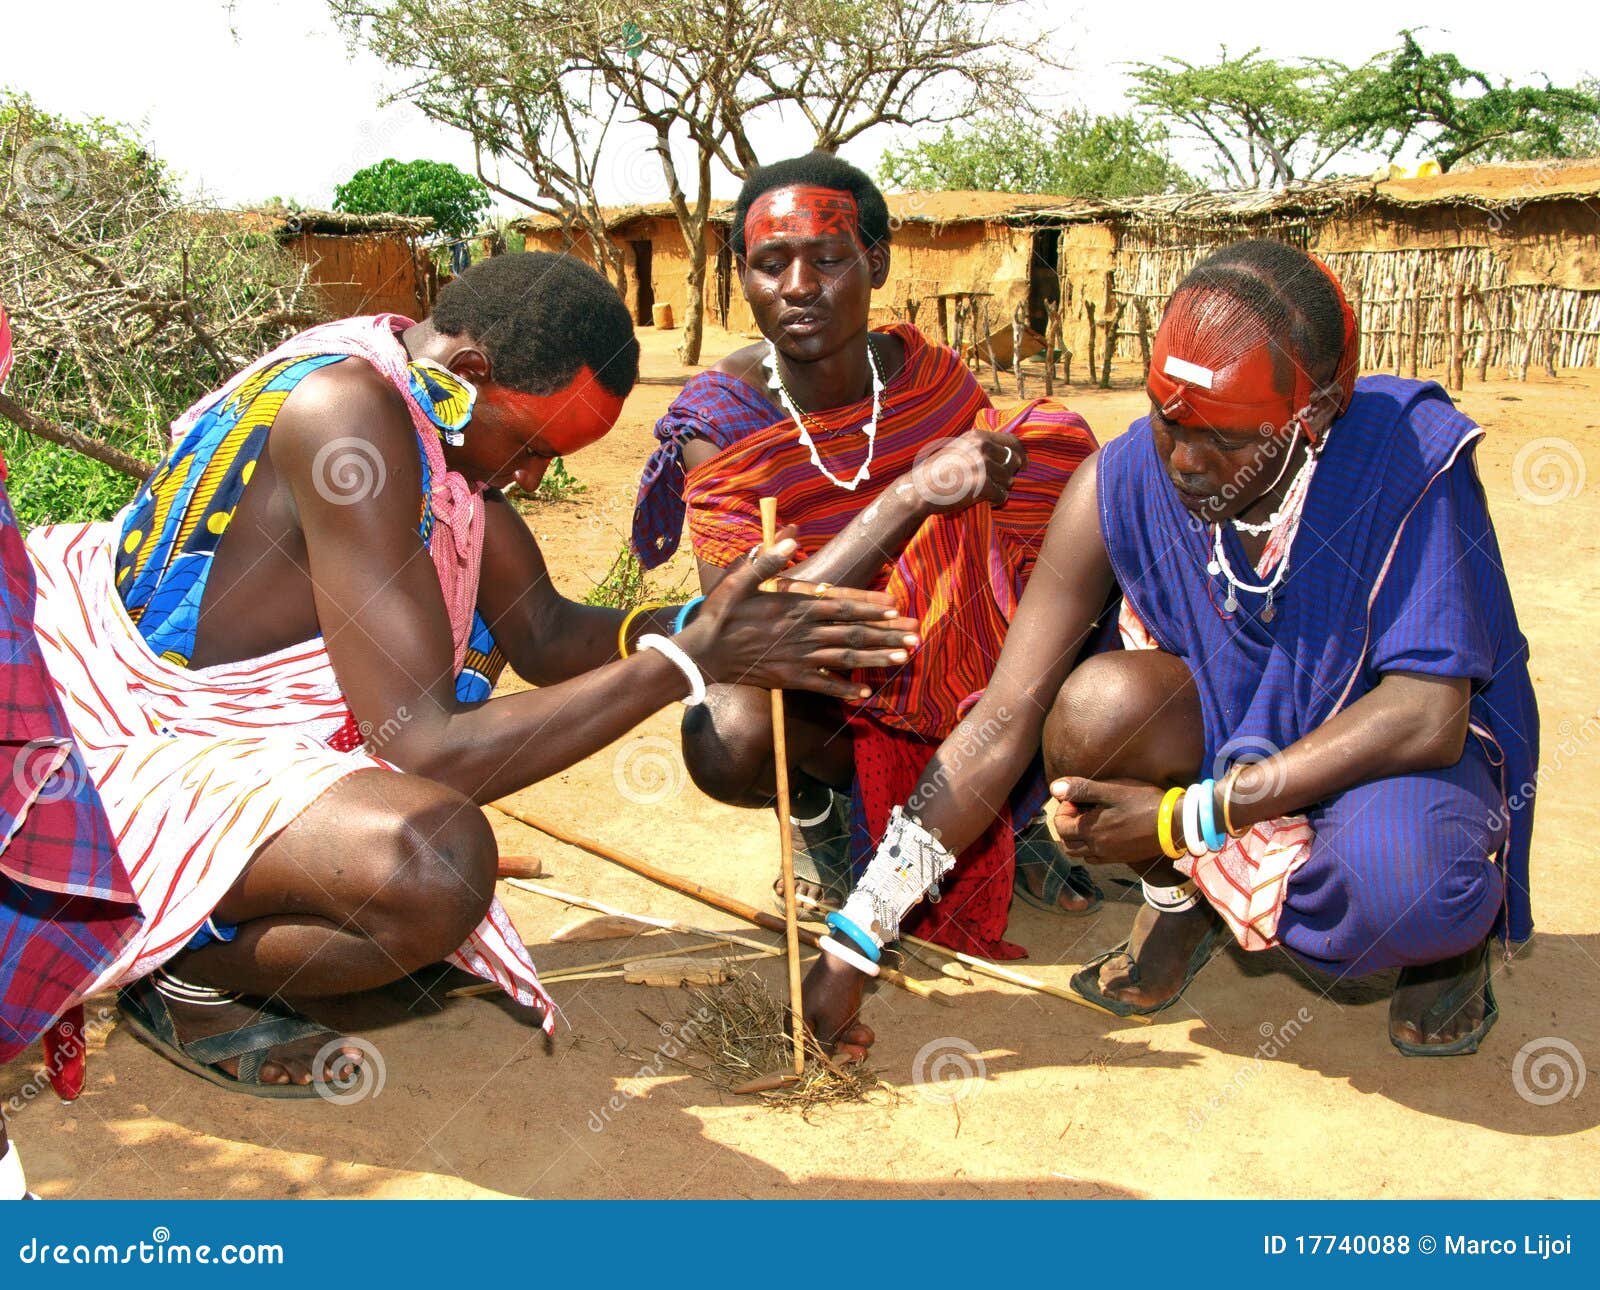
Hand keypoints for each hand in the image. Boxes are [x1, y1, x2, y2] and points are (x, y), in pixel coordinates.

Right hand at [678, 529, 919, 701]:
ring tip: (903, 658)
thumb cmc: (722, 613)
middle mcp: (804, 634)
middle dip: (886, 634)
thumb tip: (792, 533)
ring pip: (846, 659)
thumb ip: (768, 557)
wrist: (704, 653)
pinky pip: (823, 685)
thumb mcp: (741, 578)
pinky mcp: (791, 679)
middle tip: (914, 634)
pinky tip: (864, 693)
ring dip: (877, 658)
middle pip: (853, 633)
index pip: (842, 606)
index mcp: (795, 607)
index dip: (870, 607)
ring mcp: (800, 658)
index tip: (895, 608)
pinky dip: (844, 689)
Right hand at [801, 952, 874, 1062]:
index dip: (821, 1061)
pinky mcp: (834, 1005)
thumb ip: (825, 1047)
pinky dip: (854, 1028)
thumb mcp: (831, 1025)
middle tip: (861, 1054)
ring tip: (867, 1038)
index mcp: (796, 1022)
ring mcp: (821, 1010)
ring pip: (836, 1034)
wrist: (848, 959)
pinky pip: (842, 1023)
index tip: (838, 1066)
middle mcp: (805, 1018)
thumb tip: (822, 1063)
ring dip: (853, 1039)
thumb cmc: (834, 993)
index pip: (803, 1050)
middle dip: (845, 1049)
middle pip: (823, 1043)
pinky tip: (867, 1031)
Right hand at [899, 429, 1025, 517]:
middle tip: (994, 484)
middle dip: (1008, 474)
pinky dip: (995, 501)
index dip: (1021, 454)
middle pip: (1013, 461)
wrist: (920, 489)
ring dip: (1000, 489)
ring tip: (982, 493)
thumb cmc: (938, 472)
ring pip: (1009, 480)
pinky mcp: (982, 484)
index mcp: (978, 436)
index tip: (1023, 464)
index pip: (1012, 441)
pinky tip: (981, 500)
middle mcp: (982, 447)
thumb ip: (981, 447)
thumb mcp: (959, 448)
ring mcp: (982, 465)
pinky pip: (1002, 495)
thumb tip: (1011, 453)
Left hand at [1049, 776, 1168, 865]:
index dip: (1063, 810)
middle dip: (1067, 826)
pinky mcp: (1123, 858)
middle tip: (1080, 809)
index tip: (1077, 798)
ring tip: (1091, 821)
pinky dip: (1093, 849)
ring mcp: (1110, 856)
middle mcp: (1097, 848)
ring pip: (1081, 853)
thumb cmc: (1143, 802)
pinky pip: (1098, 859)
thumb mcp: (1112, 790)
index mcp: (1090, 830)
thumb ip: (1081, 789)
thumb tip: (1054, 788)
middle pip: (1067, 843)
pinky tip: (1104, 833)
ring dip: (1078, 839)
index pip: (1060, 826)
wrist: (1175, 823)